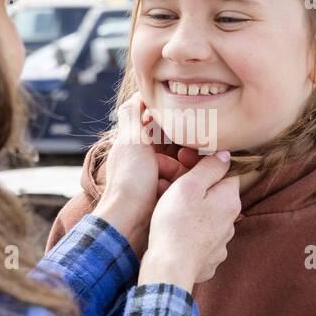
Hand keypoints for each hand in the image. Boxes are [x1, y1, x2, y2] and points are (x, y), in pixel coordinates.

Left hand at [92, 96, 189, 255]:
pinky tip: (173, 190)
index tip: (185, 127)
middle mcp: (146, 158)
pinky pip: (183, 182)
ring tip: (172, 178)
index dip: (175, 124)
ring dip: (181, 170)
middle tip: (185, 157)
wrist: (129, 222)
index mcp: (136, 142)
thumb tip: (139, 92)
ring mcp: (156, 177)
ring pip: (183, 164)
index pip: (162, 124)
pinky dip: (180, 185)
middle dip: (183, 151)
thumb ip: (132, 113)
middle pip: (177, 145)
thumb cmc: (130, 181)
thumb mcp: (130, 139)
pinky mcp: (166, 193)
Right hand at [138, 150, 240, 291]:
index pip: (226, 174)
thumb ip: (210, 167)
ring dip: (192, 212)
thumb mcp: (189, 186)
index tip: (185, 166)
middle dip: (196, 190)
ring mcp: (221, 243)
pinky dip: (189, 233)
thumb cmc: (176, 223)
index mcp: (230, 201)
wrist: (169, 267)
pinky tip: (174, 233)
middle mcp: (231, 222)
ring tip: (168, 211)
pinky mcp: (209, 259)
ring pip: (207, 218)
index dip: (205, 167)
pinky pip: (200, 239)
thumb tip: (226, 155)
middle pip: (215, 197)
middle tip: (170, 187)